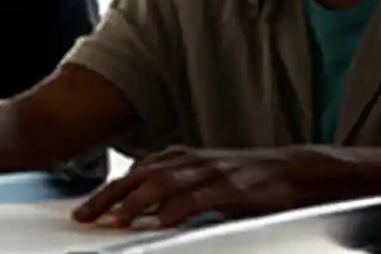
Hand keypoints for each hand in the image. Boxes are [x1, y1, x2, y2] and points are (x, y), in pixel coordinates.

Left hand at [72, 147, 321, 229]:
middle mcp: (190, 161)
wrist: (296, 170)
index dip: (106, 191)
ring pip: (163, 185)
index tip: (84, 208)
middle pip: (139, 177)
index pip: (134, 173)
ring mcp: (211, 172)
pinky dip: (175, 210)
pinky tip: (159, 223)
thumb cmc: (247, 178)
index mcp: (181, 158)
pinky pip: (198, 199)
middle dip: (108, 197)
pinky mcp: (233, 188)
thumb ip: (174, 187)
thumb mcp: (204, 178)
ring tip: (113, 221)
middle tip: (84, 216)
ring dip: (134, 203)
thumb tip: (144, 206)